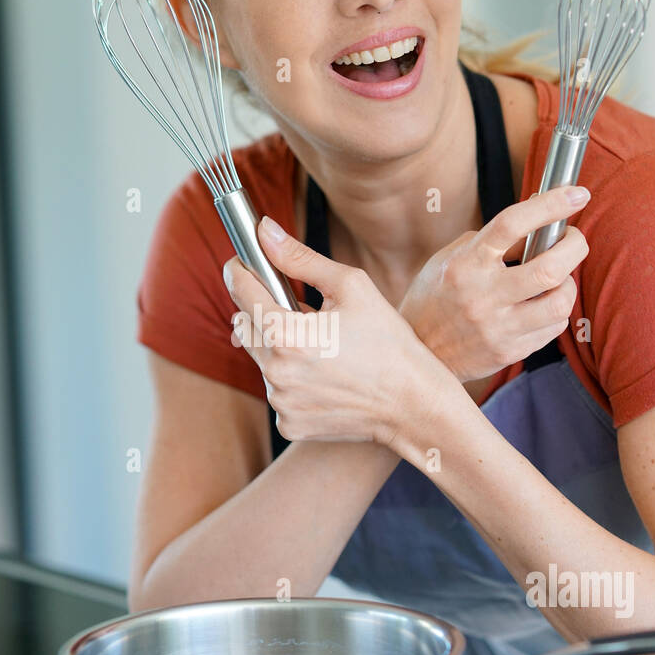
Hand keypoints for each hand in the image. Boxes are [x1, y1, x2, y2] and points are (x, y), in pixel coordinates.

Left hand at [222, 216, 452, 446]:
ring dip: (280, 348)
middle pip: (244, 326)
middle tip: (302, 311)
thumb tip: (264, 230)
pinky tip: (325, 376)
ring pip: (261, 360)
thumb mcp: (351, 287)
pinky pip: (278, 391)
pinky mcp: (289, 423)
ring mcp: (280, 402)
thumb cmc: (388, 342)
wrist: (414, 404)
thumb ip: (300, 258)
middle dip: (264, 313)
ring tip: (322, 347)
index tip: (244, 262)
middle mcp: (275, 372)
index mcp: (285, 334)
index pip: (240, 290)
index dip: (240, 270)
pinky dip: (293, 380)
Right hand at [399, 186, 590, 381]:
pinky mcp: (509, 351)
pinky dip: (556, 310)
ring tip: (558, 277)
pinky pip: (553, 327)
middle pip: (549, 268)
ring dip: (568, 283)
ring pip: (559, 302)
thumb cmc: (435, 299)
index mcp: (466, 263)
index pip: (512, 224)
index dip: (550, 205)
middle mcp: (482, 295)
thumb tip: (539, 222)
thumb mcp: (450, 260)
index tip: (576, 194)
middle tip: (573, 239)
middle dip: (575, 246)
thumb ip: (490, 242)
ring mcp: (497, 327)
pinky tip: (543, 304)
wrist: (419, 353)